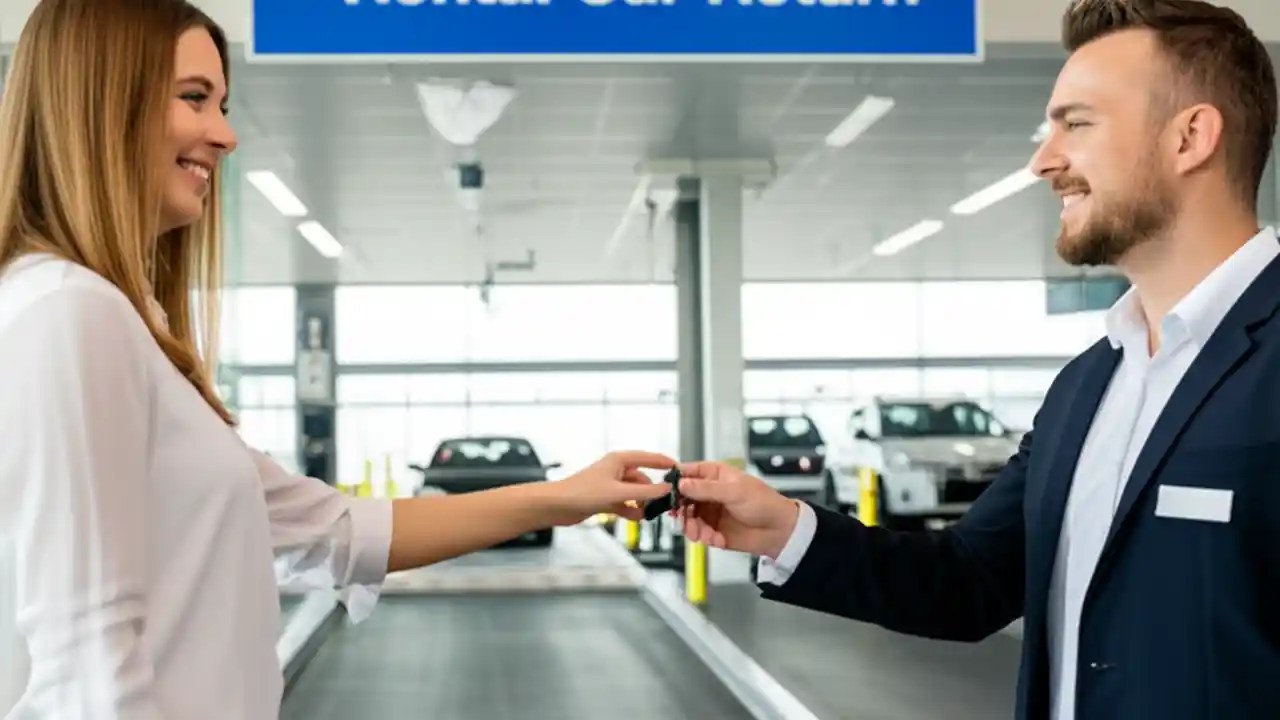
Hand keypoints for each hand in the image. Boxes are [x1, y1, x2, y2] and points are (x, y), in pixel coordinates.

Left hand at [549, 450, 674, 525]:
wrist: (557, 506)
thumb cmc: (581, 492)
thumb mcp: (618, 493)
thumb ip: (645, 492)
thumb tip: (666, 489)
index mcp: (619, 460)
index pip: (648, 457)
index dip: (664, 462)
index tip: (679, 468)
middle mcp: (616, 470)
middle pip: (643, 478)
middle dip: (653, 491)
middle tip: (665, 502)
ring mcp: (611, 485)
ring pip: (635, 493)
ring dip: (642, 503)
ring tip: (649, 513)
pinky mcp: (605, 498)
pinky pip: (625, 503)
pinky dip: (631, 510)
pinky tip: (636, 517)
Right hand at [673, 461, 799, 558]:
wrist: (779, 532)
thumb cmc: (763, 503)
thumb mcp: (734, 492)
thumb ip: (706, 489)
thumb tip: (681, 484)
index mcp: (714, 475)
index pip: (687, 473)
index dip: (675, 482)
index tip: (667, 493)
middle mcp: (708, 492)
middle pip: (682, 498)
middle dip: (682, 512)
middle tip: (684, 521)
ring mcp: (709, 512)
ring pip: (687, 518)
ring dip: (693, 528)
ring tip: (703, 535)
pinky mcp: (712, 530)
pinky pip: (698, 533)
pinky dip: (705, 538)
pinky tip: (717, 540)